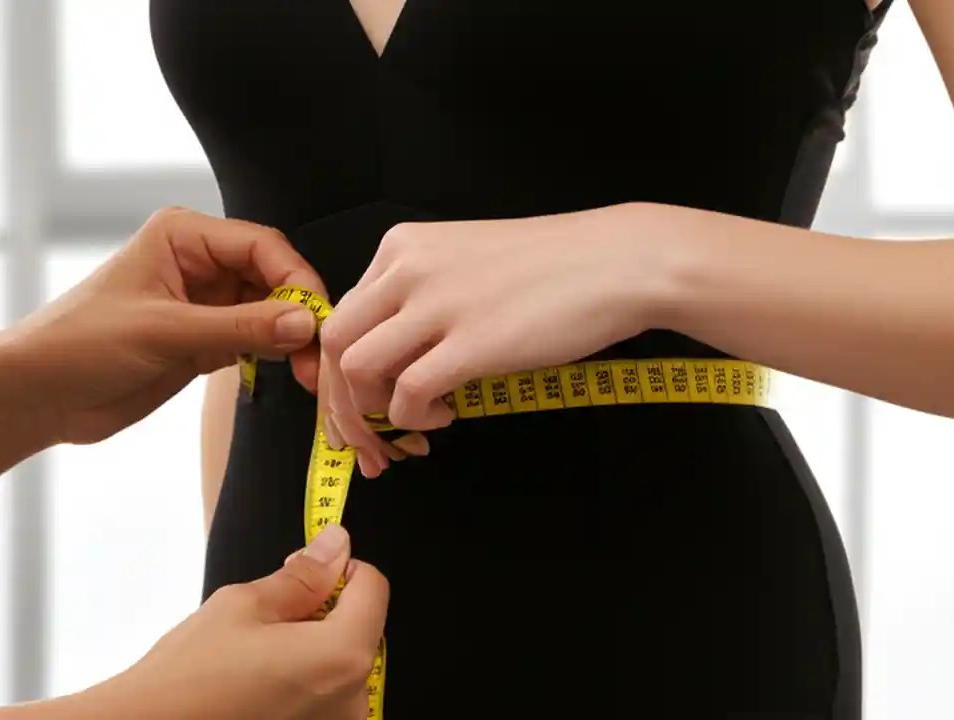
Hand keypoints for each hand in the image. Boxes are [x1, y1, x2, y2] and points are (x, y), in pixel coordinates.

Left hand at [0, 207, 326, 444]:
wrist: (36, 396)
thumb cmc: (79, 344)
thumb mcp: (163, 332)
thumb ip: (237, 327)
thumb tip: (305, 324)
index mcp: (183, 236)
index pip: (262, 247)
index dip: (296, 281)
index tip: (318, 322)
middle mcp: (198, 263)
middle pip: (273, 279)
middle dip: (299, 315)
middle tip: (320, 358)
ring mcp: (202, 304)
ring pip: (269, 313)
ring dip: (291, 341)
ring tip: (310, 376)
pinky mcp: (202, 341)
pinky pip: (253, 341)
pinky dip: (273, 358)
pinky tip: (290, 378)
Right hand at [74, 524, 387, 719]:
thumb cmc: (191, 676)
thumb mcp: (246, 605)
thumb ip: (304, 575)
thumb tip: (337, 544)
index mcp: (343, 656)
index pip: (374, 588)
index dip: (343, 568)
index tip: (309, 569)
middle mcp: (354, 700)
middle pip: (363, 628)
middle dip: (327, 609)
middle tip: (273, 610)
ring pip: (344, 662)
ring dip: (316, 645)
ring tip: (260, 650)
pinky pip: (329, 694)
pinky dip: (307, 678)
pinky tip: (264, 679)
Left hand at [320, 203, 674, 476]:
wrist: (619, 262)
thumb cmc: (554, 268)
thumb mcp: (466, 265)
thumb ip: (420, 299)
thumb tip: (392, 362)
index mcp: (401, 247)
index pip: (342, 317)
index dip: (339, 375)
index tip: (355, 414)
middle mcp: (405, 269)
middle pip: (335, 346)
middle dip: (341, 406)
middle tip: (366, 443)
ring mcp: (435, 303)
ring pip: (357, 370)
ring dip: (372, 416)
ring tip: (411, 432)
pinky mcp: (469, 342)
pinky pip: (407, 395)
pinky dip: (415, 419)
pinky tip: (446, 417)